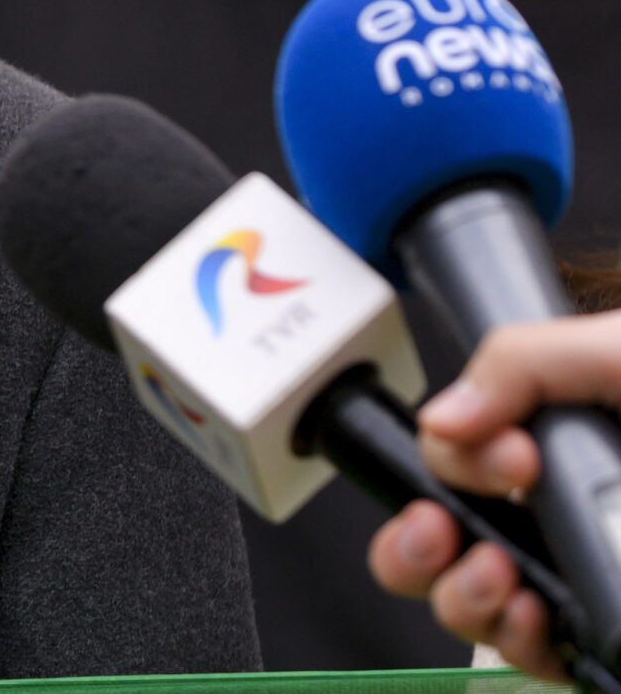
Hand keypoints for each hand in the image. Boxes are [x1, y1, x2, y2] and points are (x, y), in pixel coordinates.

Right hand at [368, 311, 620, 678]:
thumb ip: (524, 362)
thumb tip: (443, 418)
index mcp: (561, 441)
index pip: (458, 460)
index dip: (460, 461)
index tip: (513, 456)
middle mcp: (567, 511)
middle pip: (444, 544)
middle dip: (417, 545)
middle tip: (448, 532)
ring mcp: (593, 577)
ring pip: (481, 608)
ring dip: (464, 596)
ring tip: (497, 576)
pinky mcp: (616, 631)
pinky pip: (543, 656)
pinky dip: (520, 643)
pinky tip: (534, 617)